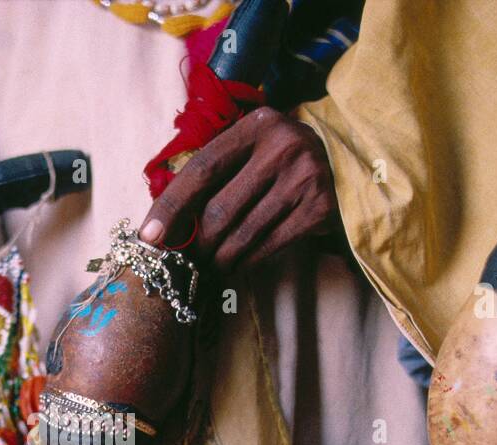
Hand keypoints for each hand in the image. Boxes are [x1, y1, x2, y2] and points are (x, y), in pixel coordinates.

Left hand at [138, 106, 334, 272]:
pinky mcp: (321, 209)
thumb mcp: (253, 147)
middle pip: (220, 209)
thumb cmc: (282, 159)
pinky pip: (269, 246)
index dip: (171, 206)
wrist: (348, 162)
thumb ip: (216, 170)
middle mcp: (284, 146)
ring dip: (218, 259)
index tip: (149, 236)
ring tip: (208, 268)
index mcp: (258, 125)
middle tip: (184, 262)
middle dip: (197, 244)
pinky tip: (236, 267)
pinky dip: (246, 262)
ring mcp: (306, 178)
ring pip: (243, 234)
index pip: (202, 169)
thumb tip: (165, 220)